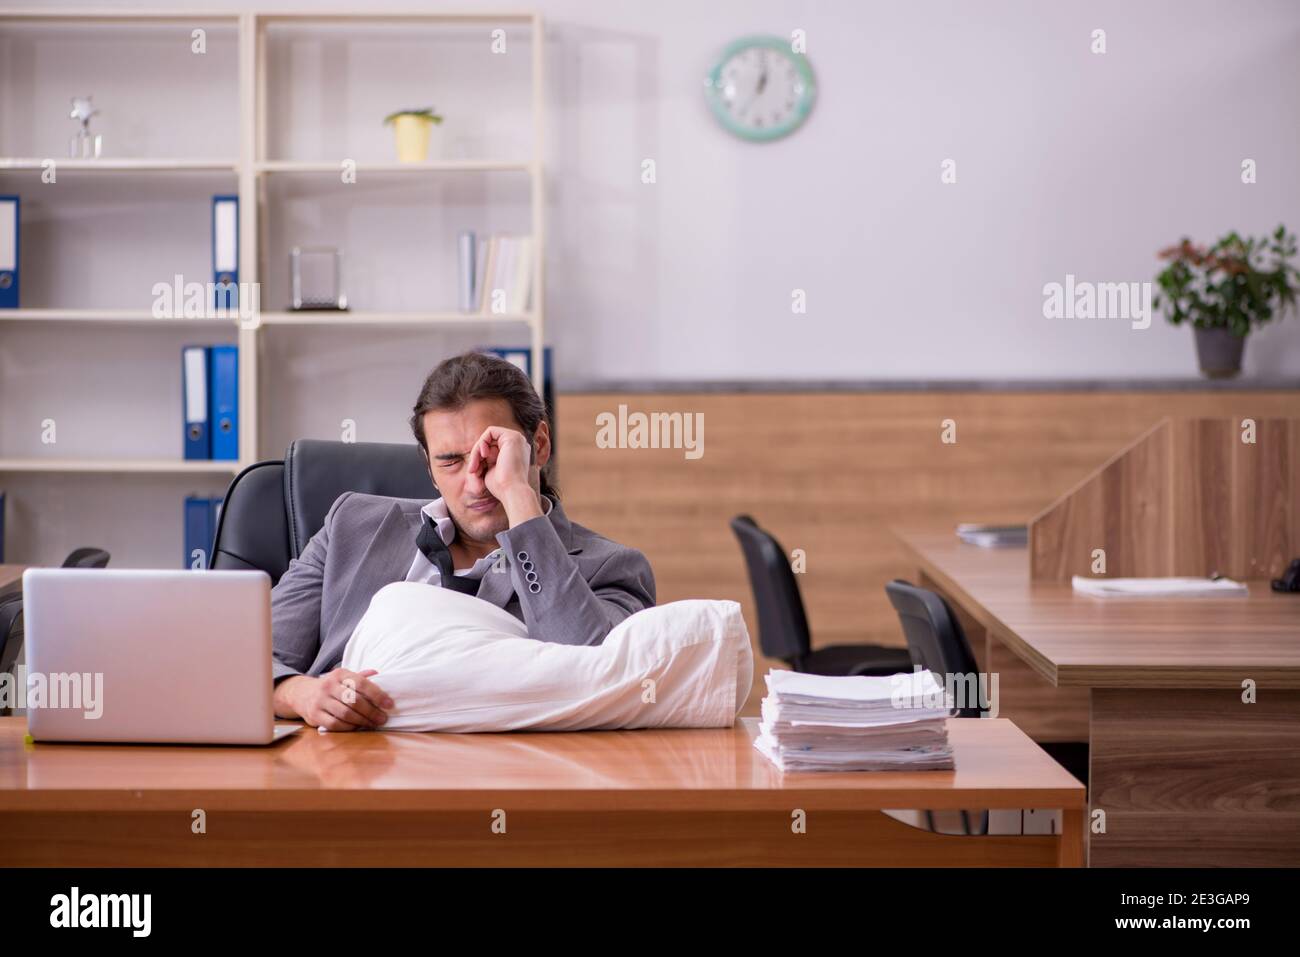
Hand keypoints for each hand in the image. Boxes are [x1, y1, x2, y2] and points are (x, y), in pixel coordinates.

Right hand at [276, 668, 392, 731]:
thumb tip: (379, 674)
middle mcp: (329, 686)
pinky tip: (357, 727)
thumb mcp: (344, 677)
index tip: (389, 704)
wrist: (301, 694)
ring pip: (345, 713)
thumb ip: (360, 676)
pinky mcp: (315, 715)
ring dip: (362, 721)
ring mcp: (320, 701)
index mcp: (340, 674)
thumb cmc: (331, 686)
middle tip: (382, 719)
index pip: (361, 683)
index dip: (377, 694)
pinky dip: (349, 727)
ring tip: (373, 724)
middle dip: (371, 711)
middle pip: (354, 700)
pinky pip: (335, 724)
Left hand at [466, 425, 542, 524]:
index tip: (475, 471)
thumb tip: (477, 453)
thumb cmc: (502, 486)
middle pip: (490, 441)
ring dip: (477, 451)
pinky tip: (483, 455)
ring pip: (489, 436)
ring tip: (475, 467)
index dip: (481, 457)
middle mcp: (519, 444)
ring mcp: (518, 439)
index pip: (493, 447)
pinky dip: (481, 442)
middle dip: (477, 454)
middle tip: (472, 470)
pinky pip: (490, 431)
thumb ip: (487, 459)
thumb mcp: (491, 470)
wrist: (512, 491)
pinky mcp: (512, 436)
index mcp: (516, 453)